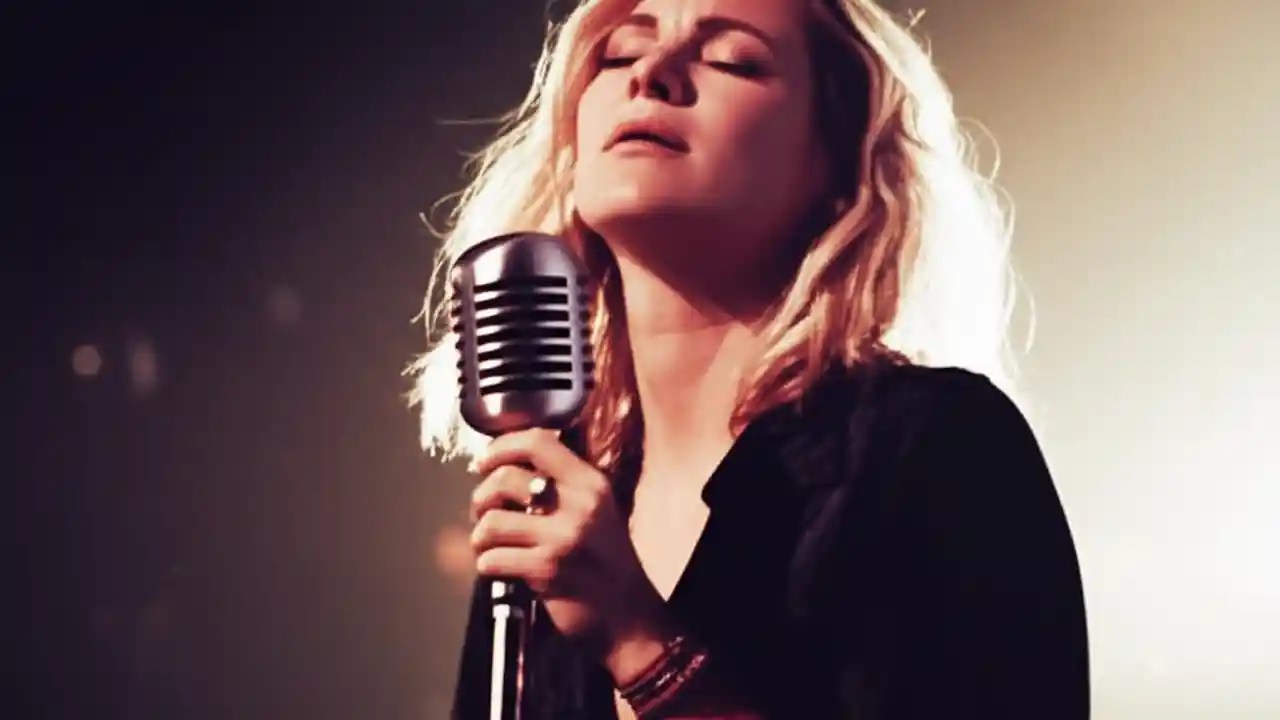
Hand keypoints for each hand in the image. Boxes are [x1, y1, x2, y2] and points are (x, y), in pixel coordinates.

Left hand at [469, 428, 670, 656]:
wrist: (628, 614)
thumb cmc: (604, 560)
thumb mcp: (595, 509)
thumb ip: (561, 484)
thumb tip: (504, 465)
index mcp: (590, 483)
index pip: (538, 443)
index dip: (501, 447)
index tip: (483, 461)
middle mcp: (578, 505)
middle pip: (504, 479)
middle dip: (481, 498)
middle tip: (482, 513)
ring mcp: (562, 538)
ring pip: (491, 521)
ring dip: (480, 536)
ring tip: (489, 544)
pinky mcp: (546, 571)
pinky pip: (492, 558)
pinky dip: (487, 564)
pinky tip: (500, 568)